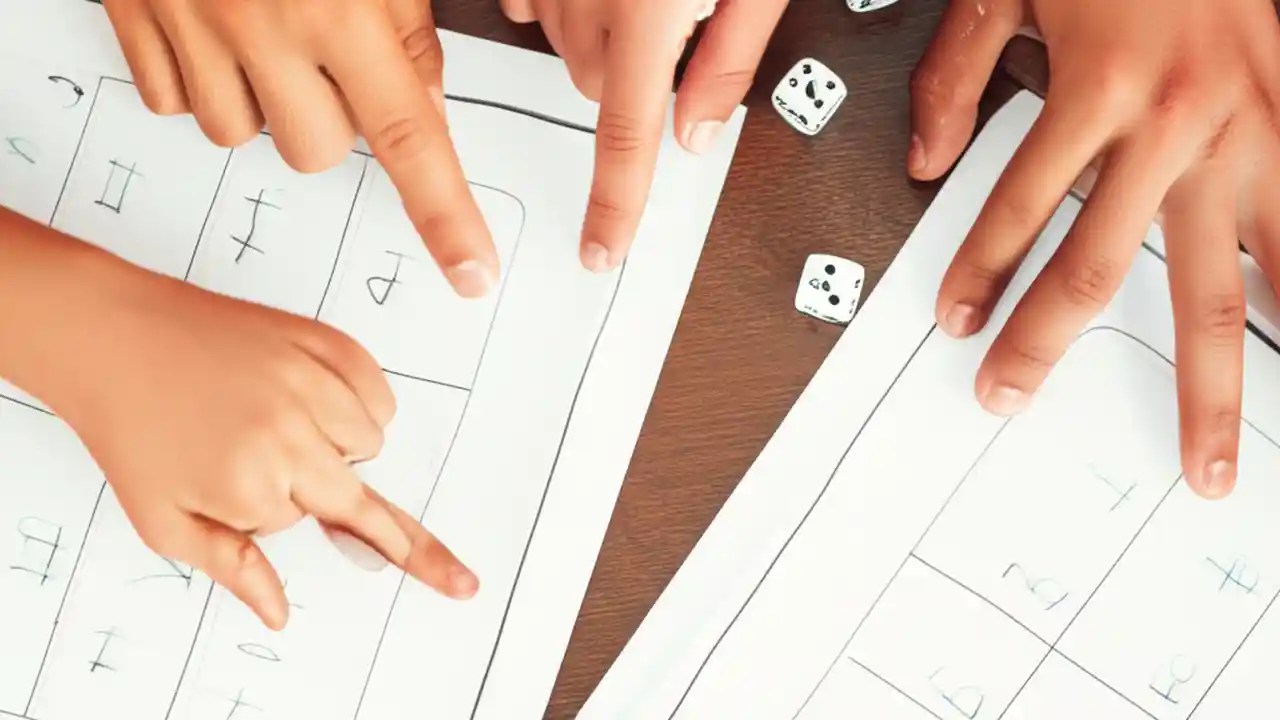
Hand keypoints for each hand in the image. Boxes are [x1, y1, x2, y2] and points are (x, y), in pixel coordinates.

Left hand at [39, 254, 477, 629]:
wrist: (112, 333)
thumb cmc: (130, 426)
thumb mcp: (163, 518)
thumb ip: (232, 567)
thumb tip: (280, 614)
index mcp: (255, 479)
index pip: (303, 521)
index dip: (272, 513)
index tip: (436, 581)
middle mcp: (294, 431)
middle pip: (356, 494)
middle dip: (356, 511)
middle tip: (461, 580)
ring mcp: (313, 380)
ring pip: (368, 441)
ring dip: (339, 447)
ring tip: (281, 424)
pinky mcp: (325, 341)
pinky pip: (378, 392)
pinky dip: (364, 404)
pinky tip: (321, 400)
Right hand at [102, 0, 497, 297]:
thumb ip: (408, 26)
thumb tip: (425, 105)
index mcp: (341, 5)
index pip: (411, 136)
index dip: (445, 216)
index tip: (471, 272)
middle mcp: (264, 24)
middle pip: (316, 150)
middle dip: (334, 123)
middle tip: (329, 61)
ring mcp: (190, 25)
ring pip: (240, 134)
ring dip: (264, 105)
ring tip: (264, 35)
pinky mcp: (134, 19)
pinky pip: (171, 103)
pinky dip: (198, 84)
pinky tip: (210, 33)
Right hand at [500, 0, 787, 270]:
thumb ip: (730, 56)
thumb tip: (698, 132)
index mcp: (647, 4)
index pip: (627, 133)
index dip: (615, 202)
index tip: (601, 250)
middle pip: (596, 87)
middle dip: (632, 75)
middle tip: (673, 16)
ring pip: (566, 47)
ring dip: (599, 34)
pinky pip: (529, 4)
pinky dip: (559, 2)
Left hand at [910, 0, 1279, 498]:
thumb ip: (955, 76)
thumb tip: (923, 162)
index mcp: (1097, 86)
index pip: (1017, 211)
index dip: (980, 277)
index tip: (958, 325)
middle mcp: (1176, 121)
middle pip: (1099, 270)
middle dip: (1046, 346)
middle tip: (1011, 399)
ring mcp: (1248, 133)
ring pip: (1224, 285)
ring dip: (1215, 381)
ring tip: (1212, 454)